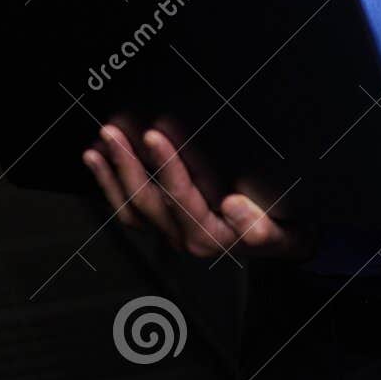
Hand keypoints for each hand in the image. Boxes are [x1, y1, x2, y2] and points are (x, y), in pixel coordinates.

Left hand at [83, 125, 314, 261]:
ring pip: (131, 208)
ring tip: (98, 146)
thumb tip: (233, 204)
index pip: (180, 198)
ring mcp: (170, 233)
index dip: (164, 167)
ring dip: (111, 176)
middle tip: (112, 133)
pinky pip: (131, 210)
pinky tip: (101, 162)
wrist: (281, 247)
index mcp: (209, 238)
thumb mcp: (283, 234)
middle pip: (145, 202)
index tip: (153, 137)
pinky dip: (112, 186)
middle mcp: (183, 238)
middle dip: (126, 165)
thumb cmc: (281, 234)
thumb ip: (260, 227)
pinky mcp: (165, 225)